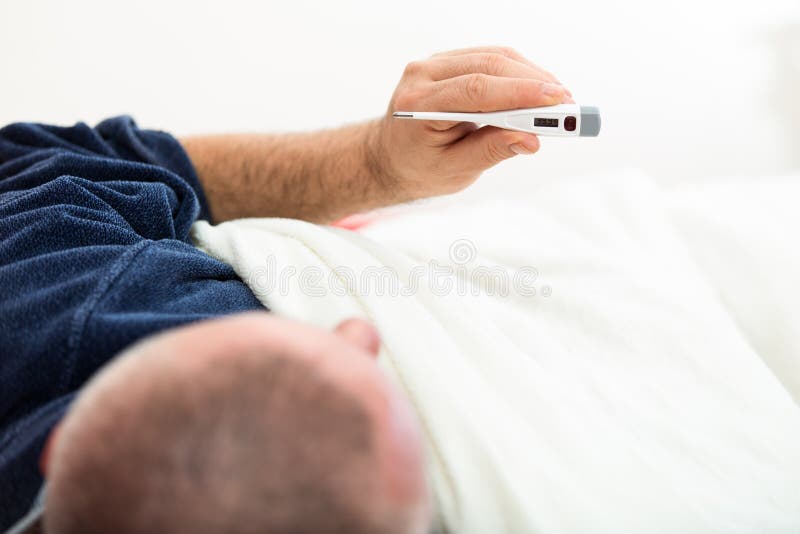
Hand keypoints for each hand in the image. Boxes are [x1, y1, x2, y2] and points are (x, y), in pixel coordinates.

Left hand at [370, 47, 572, 201]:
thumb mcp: (453, 171)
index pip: (475, 89)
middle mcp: (423, 75)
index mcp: (418, 105)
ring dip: (531, 76)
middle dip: (534, 82)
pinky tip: (539, 90)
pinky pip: (489, 59)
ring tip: (560, 100)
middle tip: (568, 105)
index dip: (520, 93)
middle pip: (488, 66)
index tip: (556, 101)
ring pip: (493, 57)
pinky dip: (518, 73)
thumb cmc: (418, 167)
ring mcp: (434, 63)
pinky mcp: (448, 62)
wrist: (390, 156)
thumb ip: (490, 152)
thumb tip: (530, 139)